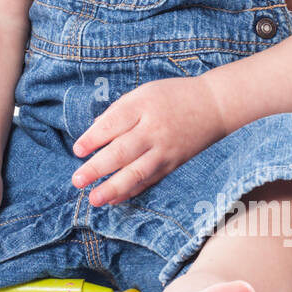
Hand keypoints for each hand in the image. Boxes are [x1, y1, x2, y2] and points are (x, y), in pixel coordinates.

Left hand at [70, 76, 225, 206]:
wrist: (214, 105)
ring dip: (114, 188)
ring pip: (137, 172)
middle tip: (77, 180)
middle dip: (97, 168)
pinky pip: (150, 180)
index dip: (93, 138)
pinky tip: (115, 199)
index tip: (77, 150)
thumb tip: (93, 132)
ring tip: (94, 199)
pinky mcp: (173, 163)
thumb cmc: (172, 96)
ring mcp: (165, 150)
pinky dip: (132, 191)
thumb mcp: (143, 92)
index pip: (113, 124)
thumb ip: (118, 111)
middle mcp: (154, 130)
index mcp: (143, 106)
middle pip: (122, 151)